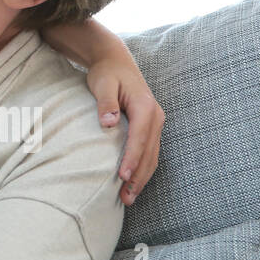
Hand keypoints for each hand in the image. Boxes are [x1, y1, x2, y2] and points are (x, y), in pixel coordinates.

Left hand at [85, 59, 163, 206]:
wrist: (116, 61)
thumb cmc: (107, 73)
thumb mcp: (103, 83)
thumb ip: (105, 102)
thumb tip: (107, 123)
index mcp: (145, 106)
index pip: (139, 138)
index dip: (131, 159)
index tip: (121, 177)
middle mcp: (155, 117)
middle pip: (149, 153)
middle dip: (138, 177)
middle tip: (126, 198)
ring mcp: (156, 123)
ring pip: (152, 156)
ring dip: (142, 177)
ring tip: (129, 197)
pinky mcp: (150, 127)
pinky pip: (149, 152)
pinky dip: (143, 168)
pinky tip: (133, 182)